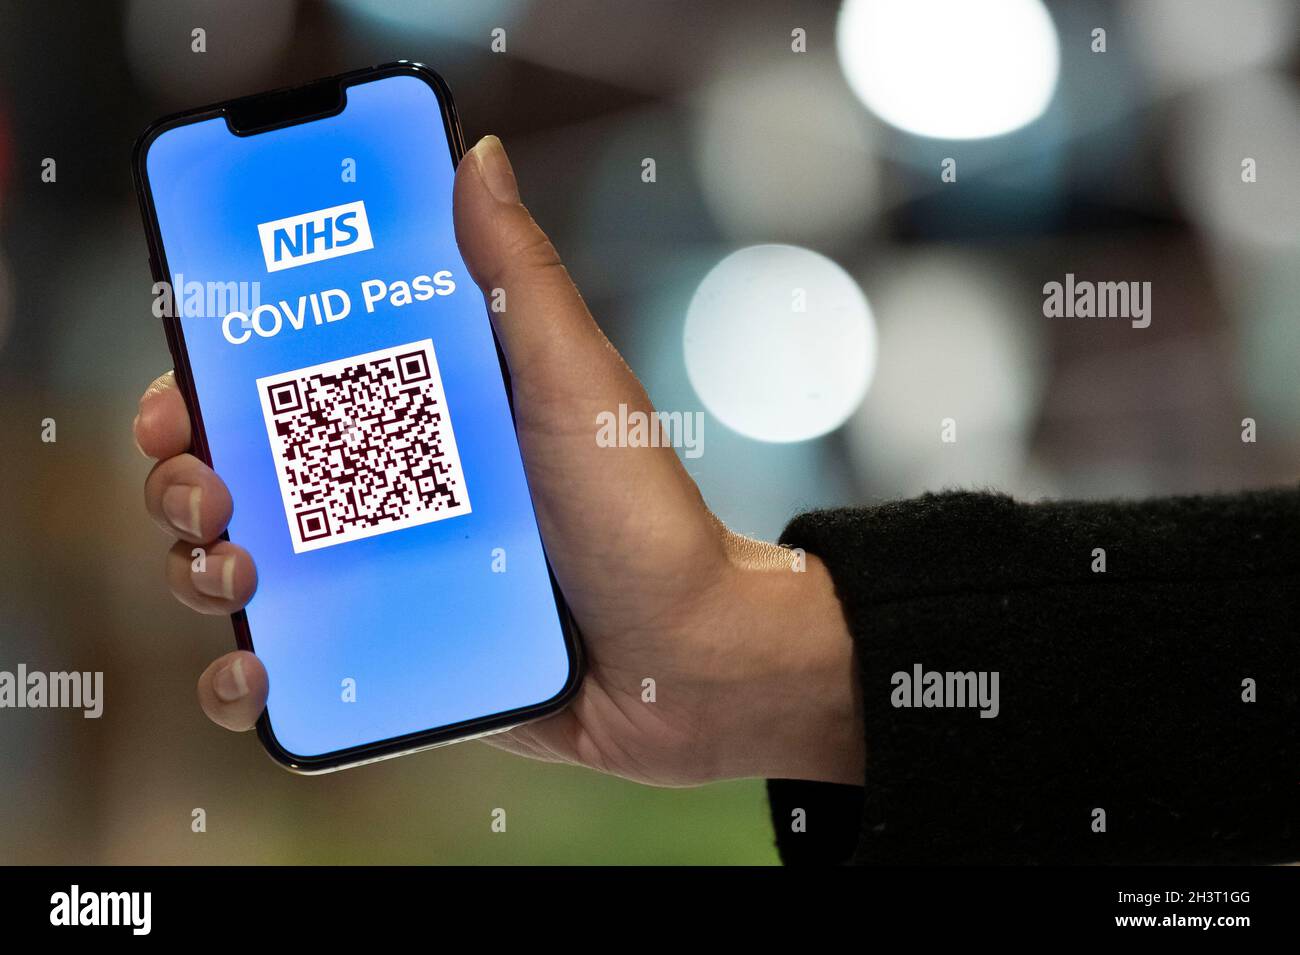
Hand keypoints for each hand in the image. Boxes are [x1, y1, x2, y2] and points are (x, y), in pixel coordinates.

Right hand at [134, 135, 863, 786]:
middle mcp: (387, 497)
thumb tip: (476, 160)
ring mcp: (383, 581)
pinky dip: (245, 681)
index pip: (281, 387)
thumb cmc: (644, 517)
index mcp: (418, 420)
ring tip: (235, 572)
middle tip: (207, 487)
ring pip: (243, 572)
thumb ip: (521, 280)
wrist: (690, 660)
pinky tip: (255, 675)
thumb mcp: (578, 385)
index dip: (210, 382)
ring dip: (197, 569)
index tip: (182, 391)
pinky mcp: (390, 663)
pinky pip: (289, 677)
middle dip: (186, 478)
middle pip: (240, 476)